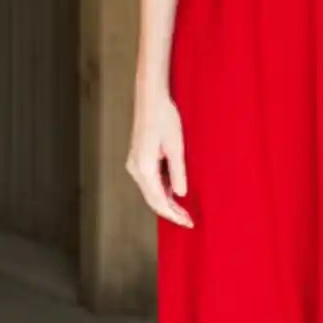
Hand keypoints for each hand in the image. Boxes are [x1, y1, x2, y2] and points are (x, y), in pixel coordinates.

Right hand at [126, 94, 193, 227]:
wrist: (151, 99)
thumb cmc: (165, 118)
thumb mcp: (176, 147)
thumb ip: (178, 173)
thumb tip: (181, 194)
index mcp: (144, 168)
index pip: (159, 201)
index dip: (174, 215)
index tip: (188, 223)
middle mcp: (135, 169)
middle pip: (153, 200)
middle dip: (170, 212)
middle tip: (188, 220)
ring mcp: (135, 164)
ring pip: (151, 192)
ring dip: (167, 201)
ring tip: (184, 209)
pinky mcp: (138, 159)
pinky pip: (150, 181)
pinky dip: (162, 190)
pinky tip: (175, 191)